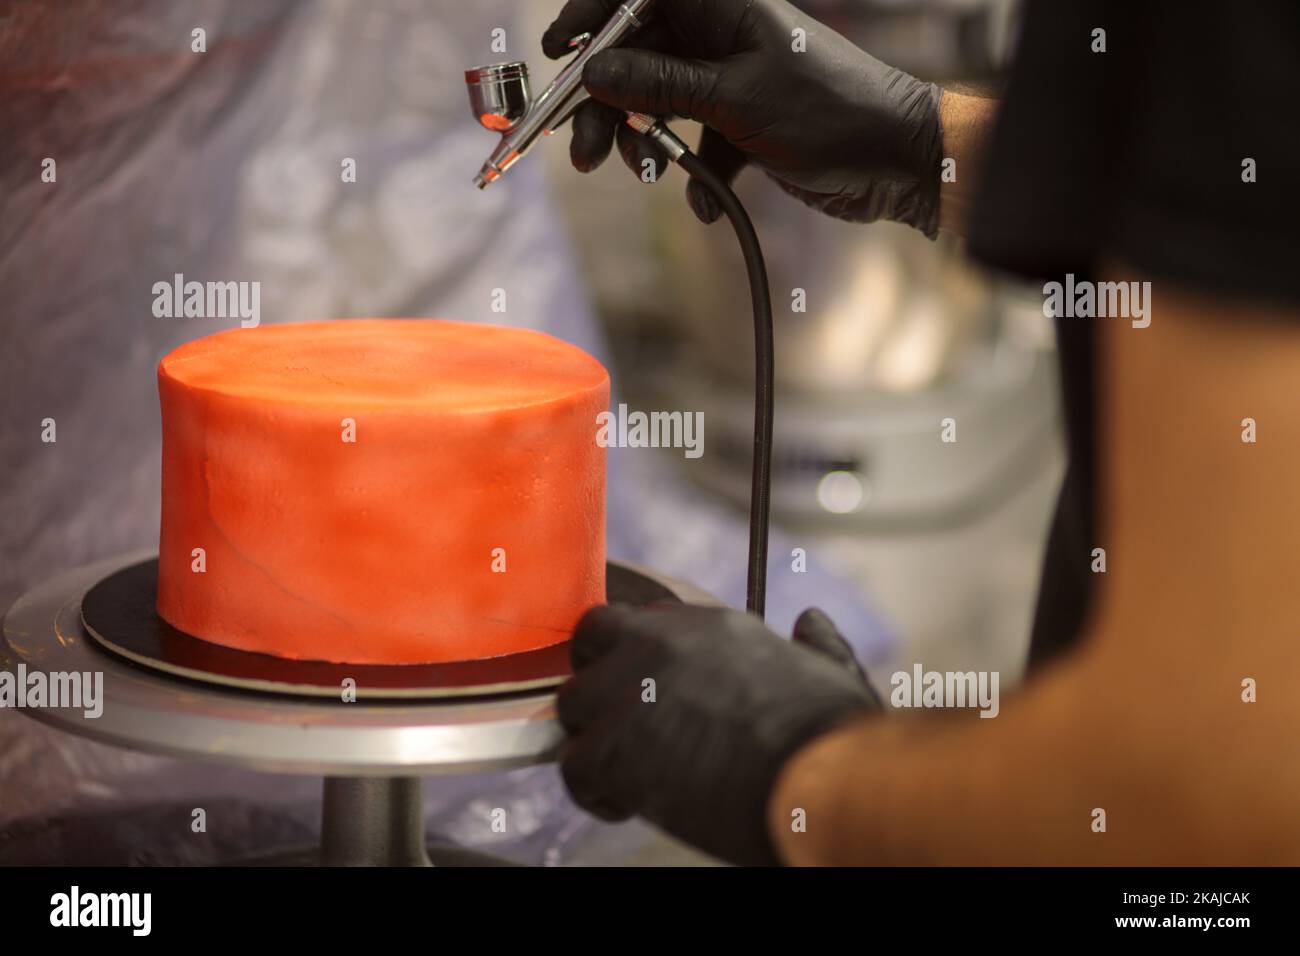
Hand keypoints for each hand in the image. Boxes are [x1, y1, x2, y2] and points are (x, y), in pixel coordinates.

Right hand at [542, 0, 943, 235]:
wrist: (898, 161)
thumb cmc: (832, 112)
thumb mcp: (737, 99)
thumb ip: (662, 84)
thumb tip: (593, 72)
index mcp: (722, 7)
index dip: (591, 20)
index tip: (557, 54)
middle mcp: (722, 37)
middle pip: (636, 58)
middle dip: (606, 105)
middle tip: (582, 151)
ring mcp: (731, 82)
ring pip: (658, 104)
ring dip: (641, 142)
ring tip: (645, 173)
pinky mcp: (742, 127)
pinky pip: (695, 143)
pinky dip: (693, 174)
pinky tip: (707, 200)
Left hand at [556, 603, 881, 865]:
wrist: (812, 780)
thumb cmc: (828, 735)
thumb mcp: (828, 670)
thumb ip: (814, 643)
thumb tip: (812, 623)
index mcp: (706, 625)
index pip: (635, 619)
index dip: (628, 654)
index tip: (642, 686)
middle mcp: (658, 645)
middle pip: (588, 646)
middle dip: (596, 683)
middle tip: (621, 725)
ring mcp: (628, 693)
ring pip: (572, 708)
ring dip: (594, 741)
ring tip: (631, 774)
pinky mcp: (613, 749)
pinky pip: (574, 768)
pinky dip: (596, 793)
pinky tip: (631, 805)